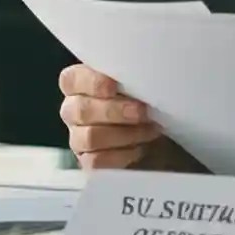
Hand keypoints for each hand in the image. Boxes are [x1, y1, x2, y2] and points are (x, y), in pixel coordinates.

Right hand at [58, 64, 203, 171]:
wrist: (162, 139)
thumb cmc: (148, 104)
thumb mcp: (141, 85)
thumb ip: (132, 78)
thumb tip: (143, 73)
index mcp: (81, 84)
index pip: (72, 79)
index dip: (92, 82)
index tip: (115, 86)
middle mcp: (74, 110)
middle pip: (81, 110)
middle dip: (114, 111)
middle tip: (142, 111)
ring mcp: (78, 137)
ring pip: (89, 137)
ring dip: (124, 134)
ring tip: (149, 130)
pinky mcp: (88, 162)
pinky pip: (96, 161)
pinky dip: (121, 155)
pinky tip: (139, 149)